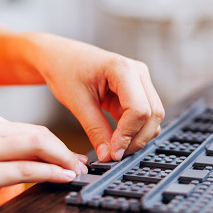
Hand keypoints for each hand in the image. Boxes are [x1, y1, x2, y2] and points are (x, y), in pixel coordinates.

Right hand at [0, 111, 86, 212]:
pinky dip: (49, 172)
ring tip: (76, 172)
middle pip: (39, 134)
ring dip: (63, 159)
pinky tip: (63, 177)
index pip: (34, 130)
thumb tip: (43, 162)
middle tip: (81, 165)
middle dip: (66, 150)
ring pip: (36, 146)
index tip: (73, 157)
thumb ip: (8, 152)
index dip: (59, 144)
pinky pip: (24, 169)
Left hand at [31, 34, 164, 161]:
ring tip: (114, 147)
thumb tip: (108, 155)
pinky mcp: (138, 91)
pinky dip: (133, 130)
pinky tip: (116, 138)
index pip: (139, 109)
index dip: (127, 135)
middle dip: (136, 138)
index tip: (113, 152)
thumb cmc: (65, 69)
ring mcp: (141, 81)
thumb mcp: (77, 102)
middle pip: (153, 114)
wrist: (59, 56)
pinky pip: (144, 115)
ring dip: (137, 136)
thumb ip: (95, 130)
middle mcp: (138, 72)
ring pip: (153, 117)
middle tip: (114, 155)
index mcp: (122, 68)